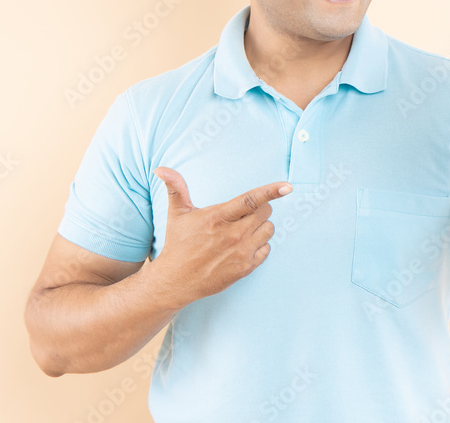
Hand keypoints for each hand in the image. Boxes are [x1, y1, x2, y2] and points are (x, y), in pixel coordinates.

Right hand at [148, 167, 291, 309]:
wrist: (176, 281)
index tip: (288, 186)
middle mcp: (232, 235)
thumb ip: (176, 188)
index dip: (271, 191)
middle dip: (259, 209)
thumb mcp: (178, 214)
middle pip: (264, 213)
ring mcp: (240, 252)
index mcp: (218, 217)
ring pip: (268, 229)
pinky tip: (244, 246)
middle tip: (243, 215)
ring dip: (261, 226)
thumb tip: (161, 168)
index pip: (250, 200)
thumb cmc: (178, 244)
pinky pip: (267, 249)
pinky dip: (260, 244)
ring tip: (243, 230)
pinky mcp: (245, 268)